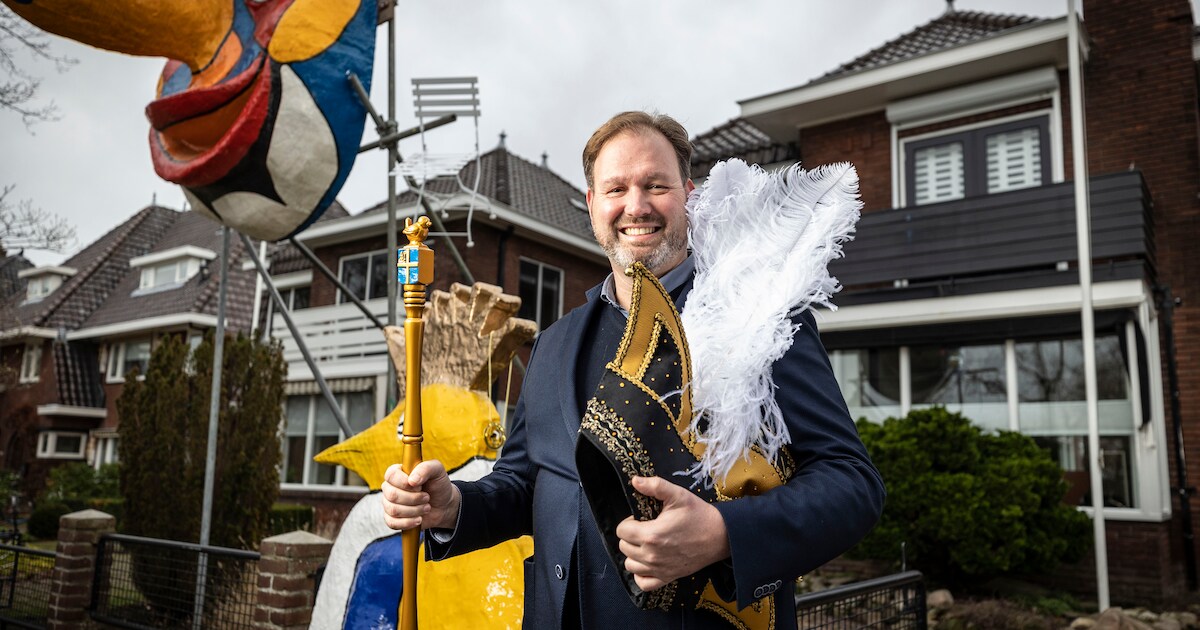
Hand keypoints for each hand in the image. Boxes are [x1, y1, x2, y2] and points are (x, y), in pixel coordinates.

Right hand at [380, 460, 459, 530]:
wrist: (444, 505)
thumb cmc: (438, 485)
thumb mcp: (437, 471)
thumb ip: (425, 468)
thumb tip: (411, 480)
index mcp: (398, 472)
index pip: (390, 475)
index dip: (405, 483)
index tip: (420, 486)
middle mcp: (390, 487)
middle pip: (392, 495)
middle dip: (414, 498)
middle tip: (427, 497)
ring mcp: (389, 503)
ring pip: (393, 510)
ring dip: (414, 510)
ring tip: (426, 507)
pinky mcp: (392, 519)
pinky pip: (392, 523)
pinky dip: (408, 522)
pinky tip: (419, 519)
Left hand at [615, 475, 730, 591]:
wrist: (720, 536)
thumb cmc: (699, 515)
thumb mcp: (678, 495)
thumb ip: (655, 486)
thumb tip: (634, 480)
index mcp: (651, 535)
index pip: (621, 531)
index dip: (628, 521)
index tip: (640, 518)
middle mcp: (652, 555)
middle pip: (623, 547)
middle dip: (630, 536)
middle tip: (645, 528)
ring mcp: (659, 569)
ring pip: (630, 565)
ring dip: (633, 553)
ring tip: (646, 543)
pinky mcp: (667, 577)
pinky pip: (643, 582)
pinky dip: (641, 573)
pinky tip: (648, 562)